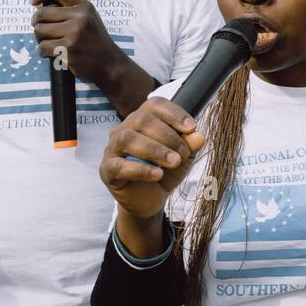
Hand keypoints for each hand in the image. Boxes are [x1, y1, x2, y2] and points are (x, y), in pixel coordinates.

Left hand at [31, 0, 123, 83]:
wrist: (109, 63)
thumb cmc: (94, 41)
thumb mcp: (88, 18)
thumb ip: (69, 10)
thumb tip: (38, 5)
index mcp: (84, 7)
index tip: (34, 2)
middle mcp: (80, 17)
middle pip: (41, 14)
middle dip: (36, 22)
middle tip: (41, 30)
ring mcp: (74, 34)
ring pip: (39, 31)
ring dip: (40, 39)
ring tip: (50, 43)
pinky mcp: (68, 50)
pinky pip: (42, 47)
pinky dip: (43, 51)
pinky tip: (51, 53)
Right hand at [99, 97, 202, 222]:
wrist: (150, 200)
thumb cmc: (165, 170)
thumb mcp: (184, 157)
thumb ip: (191, 145)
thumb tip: (198, 136)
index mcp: (142, 120)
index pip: (154, 105)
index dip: (174, 113)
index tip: (192, 128)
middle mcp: (124, 129)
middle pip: (141, 120)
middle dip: (168, 136)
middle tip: (183, 154)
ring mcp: (112, 149)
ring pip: (127, 138)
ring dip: (155, 149)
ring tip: (174, 161)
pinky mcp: (107, 170)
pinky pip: (119, 165)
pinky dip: (141, 169)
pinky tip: (158, 174)